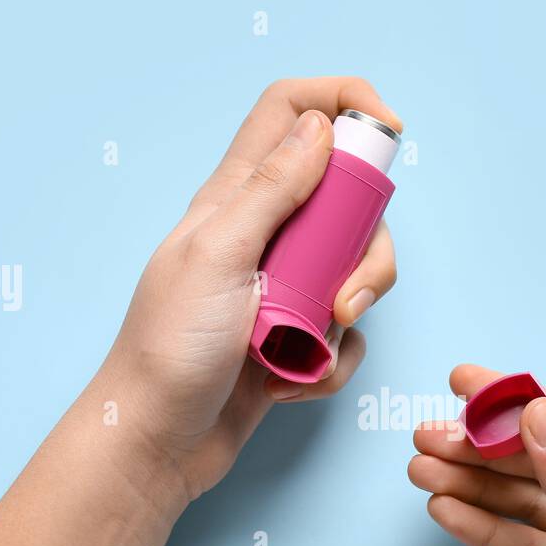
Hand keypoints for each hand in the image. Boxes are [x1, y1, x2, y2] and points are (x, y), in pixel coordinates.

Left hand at [102, 78, 400, 502]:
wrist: (157, 443)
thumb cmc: (171, 347)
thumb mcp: (220, 255)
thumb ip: (272, 189)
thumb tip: (322, 125)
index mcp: (236, 198)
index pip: (291, 113)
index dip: (342, 102)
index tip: (388, 133)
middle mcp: (264, 236)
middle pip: (348, 203)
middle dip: (368, 248)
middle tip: (345, 294)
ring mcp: (282, 290)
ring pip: (355, 272)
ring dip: (351, 314)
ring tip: (314, 347)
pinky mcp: (294, 341)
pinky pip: (345, 338)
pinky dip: (332, 363)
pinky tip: (293, 382)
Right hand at [409, 365, 545, 545]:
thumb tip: (536, 413)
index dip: (518, 402)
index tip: (463, 385)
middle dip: (485, 448)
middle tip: (424, 436)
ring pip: (533, 502)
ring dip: (478, 487)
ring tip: (420, 470)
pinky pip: (531, 544)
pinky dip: (491, 530)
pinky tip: (447, 512)